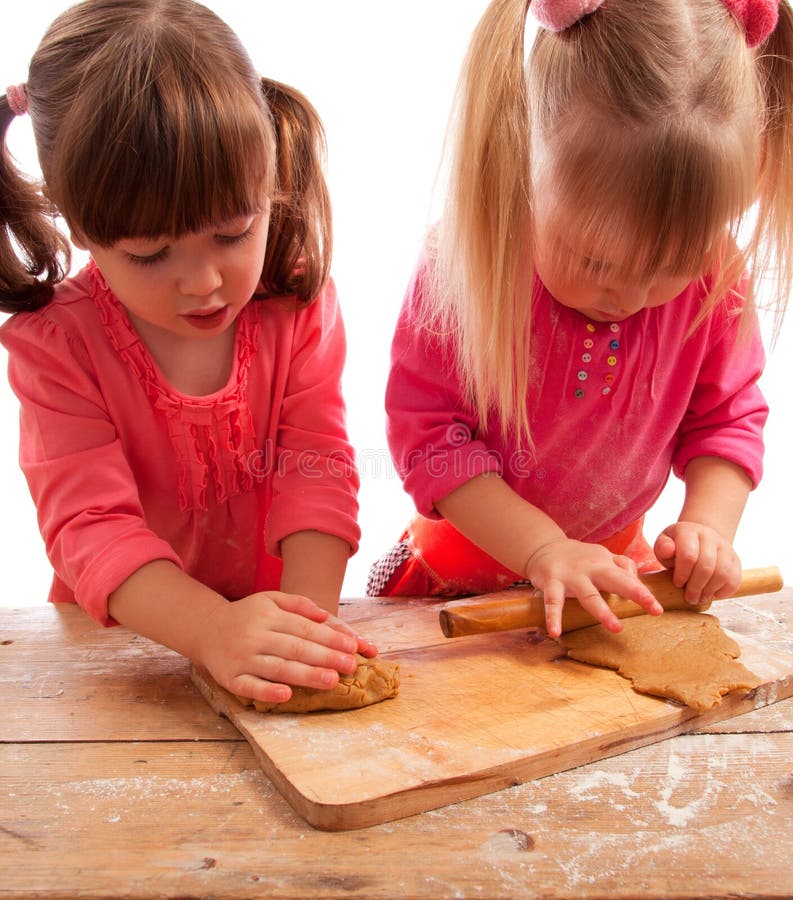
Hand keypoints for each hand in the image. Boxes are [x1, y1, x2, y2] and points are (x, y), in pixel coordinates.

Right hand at [194, 591, 367, 704]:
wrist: (206, 629)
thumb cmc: (247, 616)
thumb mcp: (270, 599)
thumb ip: (298, 603)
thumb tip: (324, 615)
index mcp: (268, 616)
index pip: (304, 628)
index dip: (330, 638)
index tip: (353, 647)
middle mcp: (255, 636)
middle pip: (296, 648)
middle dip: (326, 657)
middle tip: (350, 666)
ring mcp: (242, 658)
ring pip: (278, 668)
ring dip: (306, 675)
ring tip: (332, 681)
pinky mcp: (230, 678)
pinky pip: (250, 687)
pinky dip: (267, 692)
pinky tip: (286, 695)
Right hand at [524, 538, 662, 637]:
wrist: (544, 547)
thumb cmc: (579, 557)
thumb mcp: (603, 557)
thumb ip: (623, 566)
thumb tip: (639, 582)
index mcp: (605, 564)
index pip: (628, 578)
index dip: (644, 593)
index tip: (657, 609)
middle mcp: (590, 569)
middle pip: (615, 580)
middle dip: (635, 592)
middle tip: (654, 609)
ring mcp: (571, 576)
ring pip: (588, 595)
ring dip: (603, 611)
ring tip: (617, 628)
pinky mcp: (551, 582)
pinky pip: (552, 601)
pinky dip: (553, 617)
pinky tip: (555, 633)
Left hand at [654, 521, 740, 604]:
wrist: (699, 540)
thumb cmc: (677, 546)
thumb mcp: (663, 545)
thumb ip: (662, 548)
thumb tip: (668, 550)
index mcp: (689, 531)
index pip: (688, 555)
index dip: (682, 574)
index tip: (677, 583)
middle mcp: (710, 536)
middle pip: (706, 566)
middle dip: (696, 587)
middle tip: (689, 597)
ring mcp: (725, 547)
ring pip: (722, 573)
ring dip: (709, 590)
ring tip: (700, 598)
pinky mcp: (736, 560)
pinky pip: (735, 580)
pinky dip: (724, 591)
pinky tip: (712, 594)